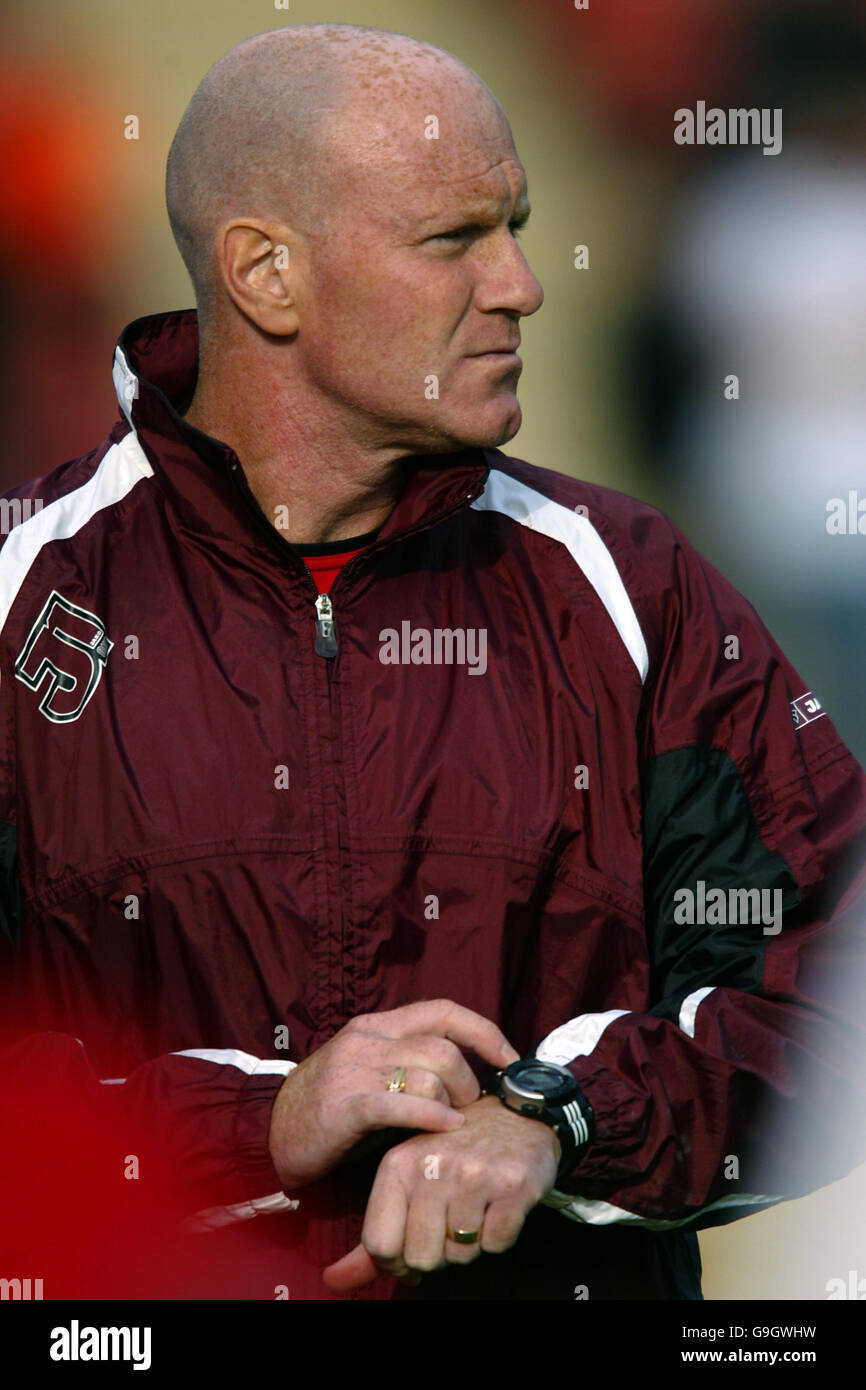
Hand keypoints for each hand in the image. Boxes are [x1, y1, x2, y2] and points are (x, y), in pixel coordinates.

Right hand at [268, 999, 518, 1189]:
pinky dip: (433, 1115)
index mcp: (376, 1026)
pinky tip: (447, 1127)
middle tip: (470, 1108)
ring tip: (453, 1123)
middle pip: (443, 1048)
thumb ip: (408, 1064)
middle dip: (470, 1081)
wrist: (272, 1134)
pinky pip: (404, 1103)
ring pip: (430, 1074)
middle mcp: (367, 1040)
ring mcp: (355, 1070)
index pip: (442, 1011)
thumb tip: (467, 1074)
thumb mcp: (369, 1072)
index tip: (509, 1056)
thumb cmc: (329, 1109)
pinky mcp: (347, 1105)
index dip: (483, 1031)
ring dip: (453, 1102)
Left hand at [321, 1093, 560, 1289]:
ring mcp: (473, 1174)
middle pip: (421, 1257)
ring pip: (461, 1254)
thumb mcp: (409, 1181)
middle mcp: (432, 1165)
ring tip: (476, 1205)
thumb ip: (375, 1236)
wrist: (516, 1113)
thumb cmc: (456, 1152)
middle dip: (439, 1251)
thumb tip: (333, 1281)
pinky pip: (497, 1244)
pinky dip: (499, 1234)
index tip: (416, 1244)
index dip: (398, 1260)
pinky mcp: (512, 1184)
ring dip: (470, 1242)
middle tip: (452, 1219)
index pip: (381, 1245)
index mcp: (397, 1164)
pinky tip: (498, 1202)